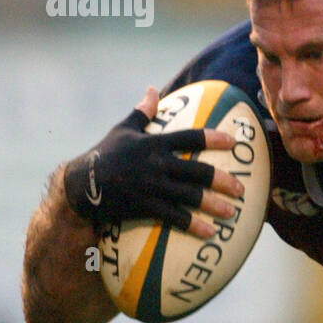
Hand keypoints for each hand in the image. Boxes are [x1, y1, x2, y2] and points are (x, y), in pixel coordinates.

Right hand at [63, 86, 244, 237]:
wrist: (81, 185)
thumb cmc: (104, 154)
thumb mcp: (123, 129)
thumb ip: (142, 112)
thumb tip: (152, 89)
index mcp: (154, 143)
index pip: (190, 137)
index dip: (213, 139)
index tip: (234, 142)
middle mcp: (157, 164)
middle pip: (198, 171)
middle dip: (223, 180)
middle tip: (242, 188)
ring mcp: (152, 186)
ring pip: (191, 196)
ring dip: (215, 205)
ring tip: (233, 212)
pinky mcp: (145, 206)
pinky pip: (175, 217)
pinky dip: (194, 225)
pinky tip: (210, 233)